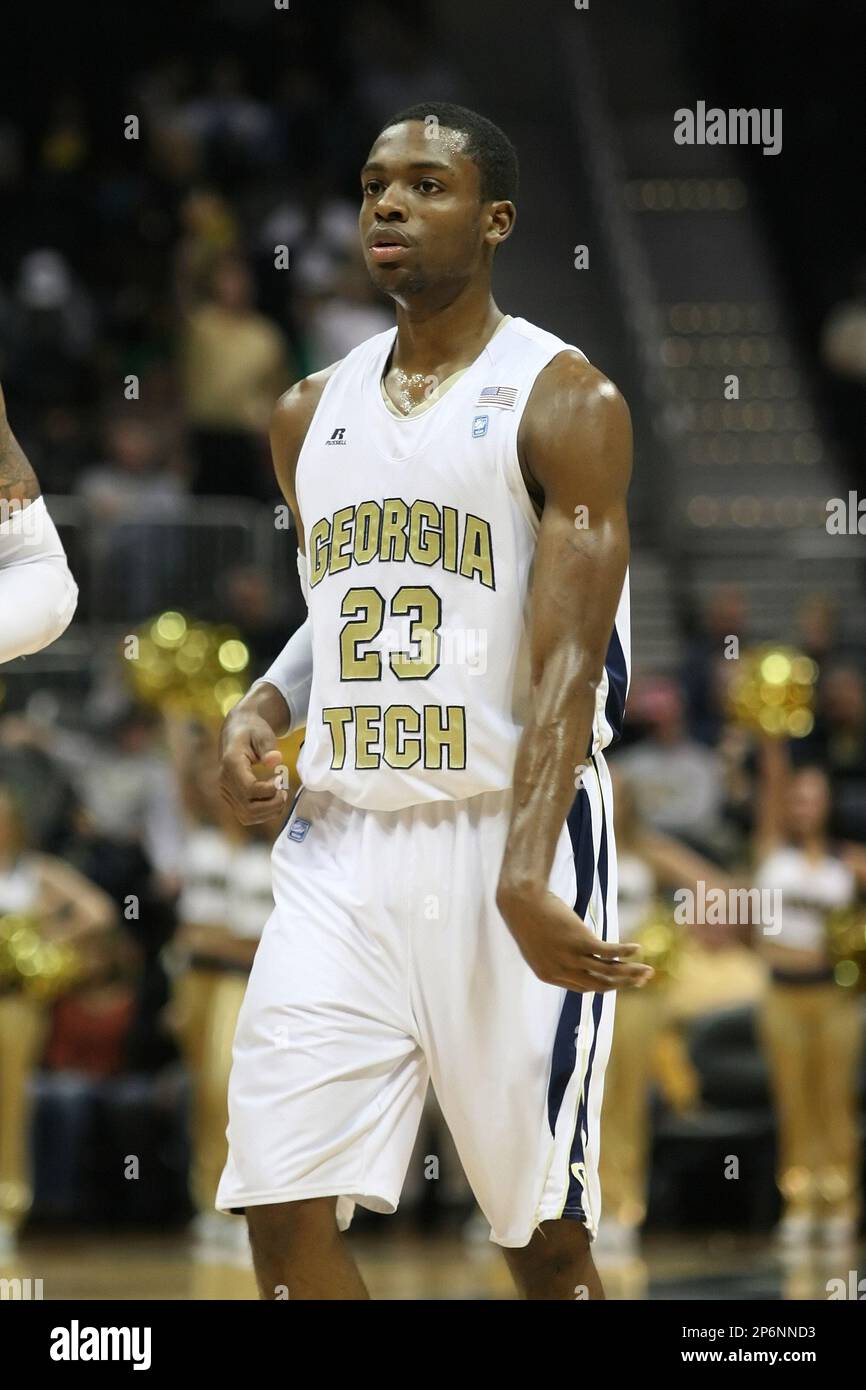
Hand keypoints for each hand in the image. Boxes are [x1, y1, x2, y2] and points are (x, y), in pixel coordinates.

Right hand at [219, 709, 288, 824]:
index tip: (281, 778)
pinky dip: (263, 813)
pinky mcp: (231, 798)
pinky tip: (273, 800)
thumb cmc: (252, 730)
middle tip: (284, 791)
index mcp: (230, 764)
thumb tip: (275, 761)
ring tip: (280, 796)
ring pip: (247, 816)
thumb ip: (268, 747)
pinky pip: (246, 815)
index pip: (249, 789)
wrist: (237, 730)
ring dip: (269, 812)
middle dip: (271, 804)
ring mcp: (226, 792)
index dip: (269, 790)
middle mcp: (224, 781)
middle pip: (248, 808)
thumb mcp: (262, 733)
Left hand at [496, 881, 653, 992]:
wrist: (520, 900)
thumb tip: (569, 953)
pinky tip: (637, 948)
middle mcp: (561, 971)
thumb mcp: (537, 943)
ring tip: (648, 971)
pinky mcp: (580, 941)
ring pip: (608, 972)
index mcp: (549, 975)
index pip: (584, 987)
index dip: (605, 985)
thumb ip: (553, 955)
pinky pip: (609, 952)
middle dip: (624, 984)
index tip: (620, 981)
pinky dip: (625, 952)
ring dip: (631, 973)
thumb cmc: (527, 916)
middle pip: (600, 985)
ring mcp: (571, 957)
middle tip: (642, 981)